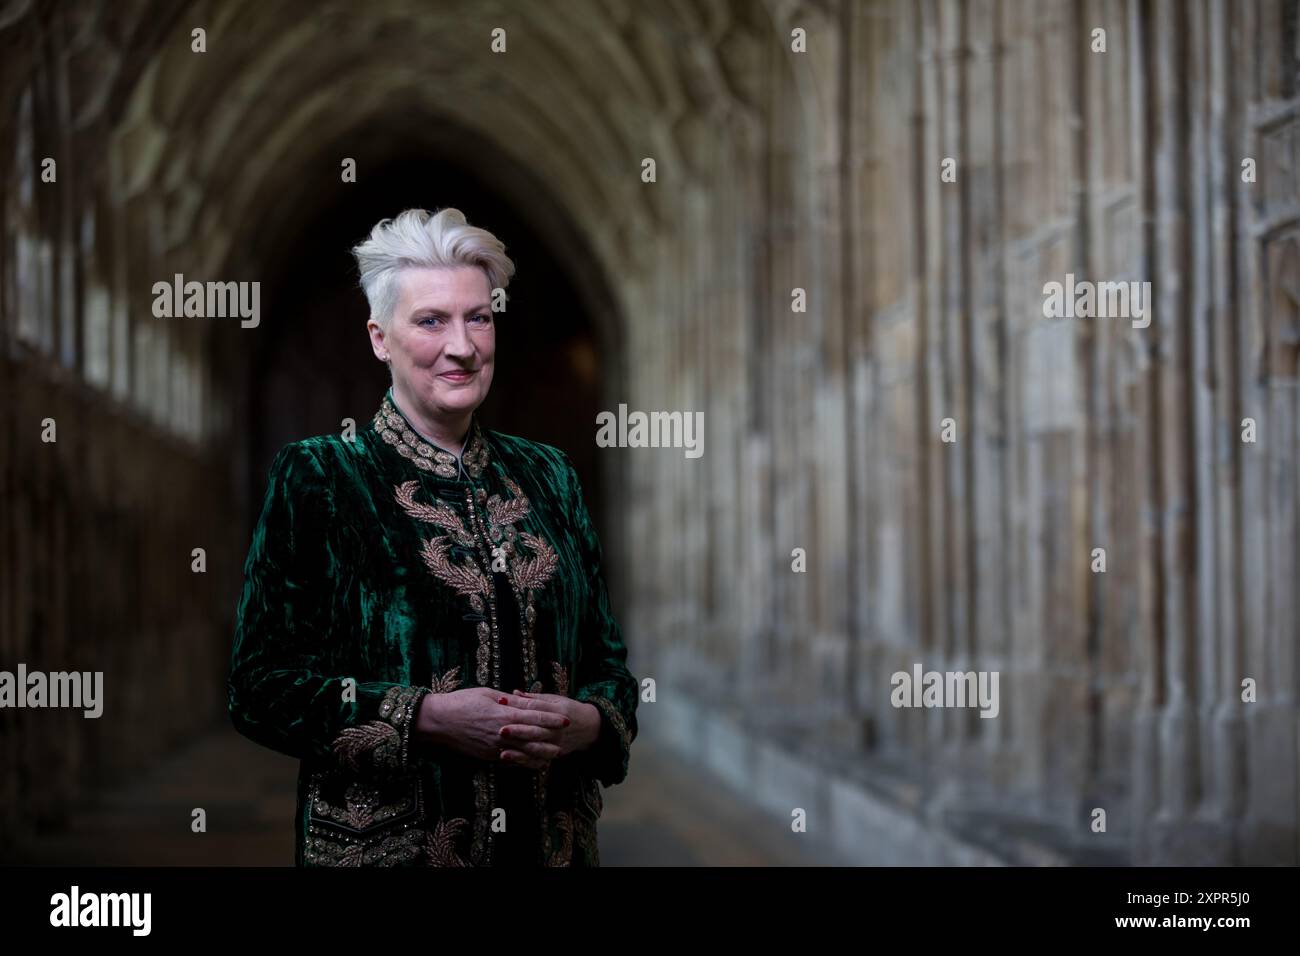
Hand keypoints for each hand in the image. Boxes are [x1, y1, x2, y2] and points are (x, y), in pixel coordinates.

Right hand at [414, 687, 569, 769]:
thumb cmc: (461, 702)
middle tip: (565, 738)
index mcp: (503, 714)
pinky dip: (523, 762)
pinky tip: (532, 763)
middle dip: (550, 738)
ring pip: (523, 752)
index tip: (565, 719)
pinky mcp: (487, 756)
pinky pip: (509, 760)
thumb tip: (527, 700)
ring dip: (540, 754)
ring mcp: (494, 747)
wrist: (437, 722)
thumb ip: (509, 700)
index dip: (551, 719)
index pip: (533, 717)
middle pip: (532, 737)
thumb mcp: (487, 694)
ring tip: (554, 754)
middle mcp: (501, 733)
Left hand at [496, 690, 601, 766]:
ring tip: (502, 751)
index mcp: (557, 711)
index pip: (535, 707)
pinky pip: (538, 760)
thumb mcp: (555, 700)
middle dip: (518, 730)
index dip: (517, 704)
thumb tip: (514, 693)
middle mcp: (556, 728)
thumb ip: (534, 699)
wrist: (589, 728)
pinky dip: (523, 761)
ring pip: (536, 748)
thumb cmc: (569, 709)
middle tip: (500, 730)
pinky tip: (510, 760)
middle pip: (535, 729)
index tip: (501, 701)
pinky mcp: (554, 754)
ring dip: (519, 750)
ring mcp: (556, 743)